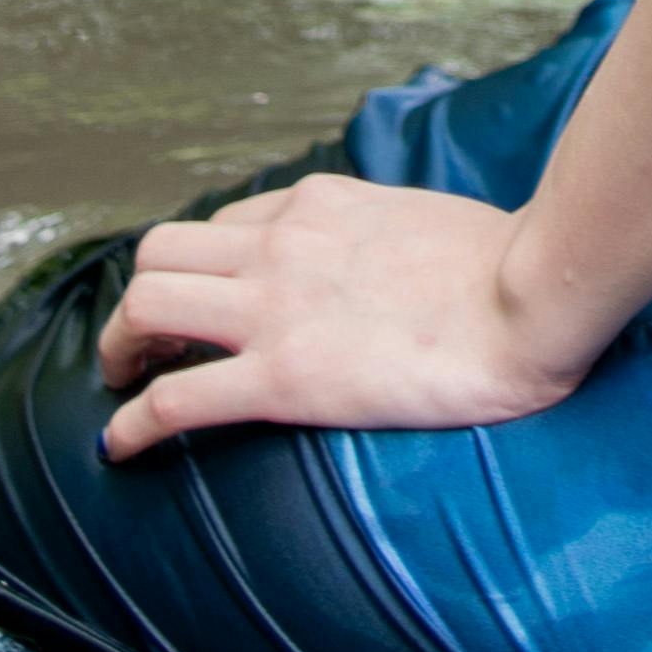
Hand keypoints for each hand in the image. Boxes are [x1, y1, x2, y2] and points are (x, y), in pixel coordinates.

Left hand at [93, 172, 588, 455]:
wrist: (531, 297)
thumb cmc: (506, 263)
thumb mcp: (422, 218)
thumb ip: (379, 234)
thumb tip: (380, 262)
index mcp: (317, 205)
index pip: (224, 225)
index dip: (201, 268)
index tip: (200, 306)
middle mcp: (280, 245)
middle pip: (160, 253)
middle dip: (139, 300)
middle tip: (142, 345)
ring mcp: (274, 308)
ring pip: (147, 306)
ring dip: (120, 346)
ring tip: (121, 384)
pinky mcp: (282, 378)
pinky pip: (174, 398)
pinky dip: (132, 423)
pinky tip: (119, 446)